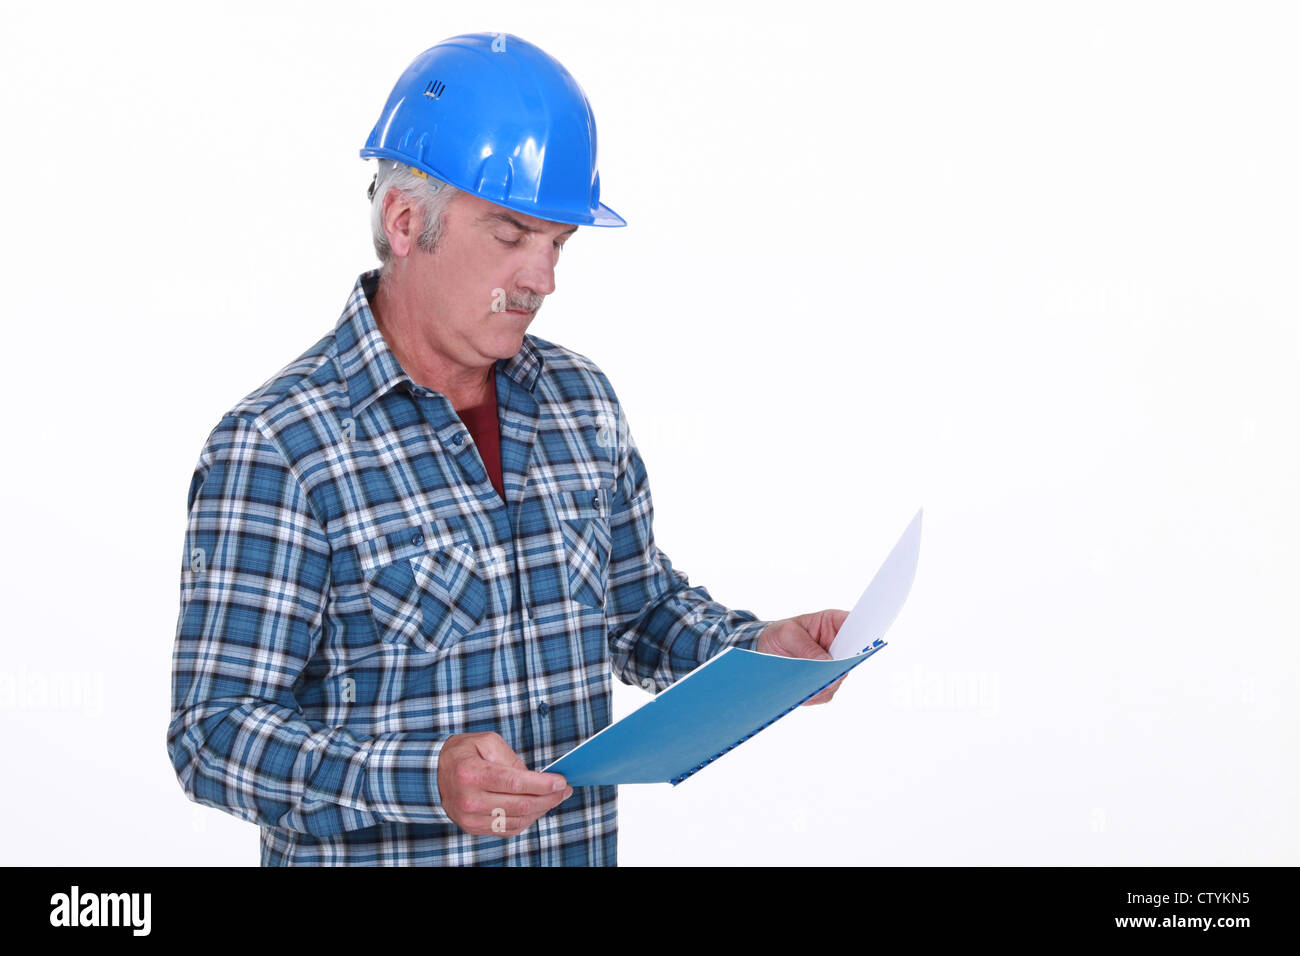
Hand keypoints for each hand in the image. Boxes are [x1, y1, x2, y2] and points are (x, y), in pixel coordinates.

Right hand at [436, 731, 571, 836]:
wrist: (433, 774)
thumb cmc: (463, 753)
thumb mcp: (486, 742)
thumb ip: (511, 758)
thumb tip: (535, 778)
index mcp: (471, 774)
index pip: (515, 782)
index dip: (543, 784)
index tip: (562, 781)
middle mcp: (469, 800)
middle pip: (520, 805)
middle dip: (549, 798)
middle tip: (565, 790)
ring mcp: (470, 819)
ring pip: (518, 820)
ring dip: (542, 810)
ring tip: (555, 798)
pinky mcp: (474, 828)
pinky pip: (508, 829)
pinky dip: (527, 820)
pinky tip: (538, 808)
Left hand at [754, 608, 850, 705]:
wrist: (761, 650)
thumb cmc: (777, 634)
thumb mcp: (788, 634)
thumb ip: (807, 647)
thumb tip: (828, 663)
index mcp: (834, 624)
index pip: (857, 627)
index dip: (862, 636)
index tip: (855, 648)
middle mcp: (838, 646)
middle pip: (851, 659)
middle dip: (839, 667)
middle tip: (824, 672)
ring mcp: (833, 666)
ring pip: (839, 679)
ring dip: (823, 684)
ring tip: (804, 683)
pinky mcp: (824, 683)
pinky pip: (826, 693)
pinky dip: (814, 695)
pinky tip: (800, 691)